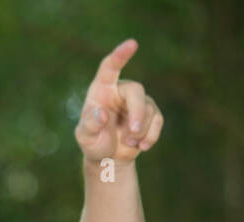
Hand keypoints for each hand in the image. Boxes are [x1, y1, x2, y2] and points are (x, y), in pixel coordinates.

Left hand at [74, 38, 163, 163]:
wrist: (108, 156)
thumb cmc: (93, 142)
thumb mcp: (85, 137)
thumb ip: (90, 125)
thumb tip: (102, 114)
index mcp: (102, 89)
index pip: (110, 67)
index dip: (120, 55)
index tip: (132, 43)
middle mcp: (121, 91)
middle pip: (137, 91)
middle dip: (137, 113)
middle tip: (132, 134)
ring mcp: (137, 101)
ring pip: (148, 110)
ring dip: (139, 132)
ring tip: (128, 143)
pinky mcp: (151, 114)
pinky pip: (157, 120)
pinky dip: (150, 136)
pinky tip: (141, 146)